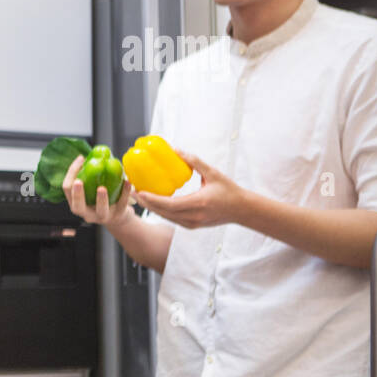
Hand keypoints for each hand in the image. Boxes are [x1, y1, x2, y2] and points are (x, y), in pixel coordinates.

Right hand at [62, 155, 135, 228]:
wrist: (118, 217)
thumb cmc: (102, 200)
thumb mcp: (91, 191)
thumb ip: (87, 178)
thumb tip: (86, 157)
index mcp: (77, 203)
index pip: (67, 189)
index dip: (71, 173)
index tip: (81, 159)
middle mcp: (86, 213)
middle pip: (77, 206)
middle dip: (77, 194)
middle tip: (79, 181)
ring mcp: (102, 217)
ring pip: (100, 211)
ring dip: (101, 199)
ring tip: (102, 188)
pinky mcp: (118, 216)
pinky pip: (121, 205)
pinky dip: (124, 193)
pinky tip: (127, 182)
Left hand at [133, 148, 247, 228]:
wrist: (242, 210)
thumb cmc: (229, 190)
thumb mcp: (213, 173)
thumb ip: (195, 162)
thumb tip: (177, 150)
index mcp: (199, 203)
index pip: (169, 204)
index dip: (152, 199)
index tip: (140, 191)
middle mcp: (194, 216)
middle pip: (163, 212)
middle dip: (146, 203)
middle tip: (133, 191)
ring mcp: (192, 224)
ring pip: (166, 217)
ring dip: (151, 207)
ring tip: (139, 196)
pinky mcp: (191, 226)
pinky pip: (172, 218)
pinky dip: (161, 211)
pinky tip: (153, 202)